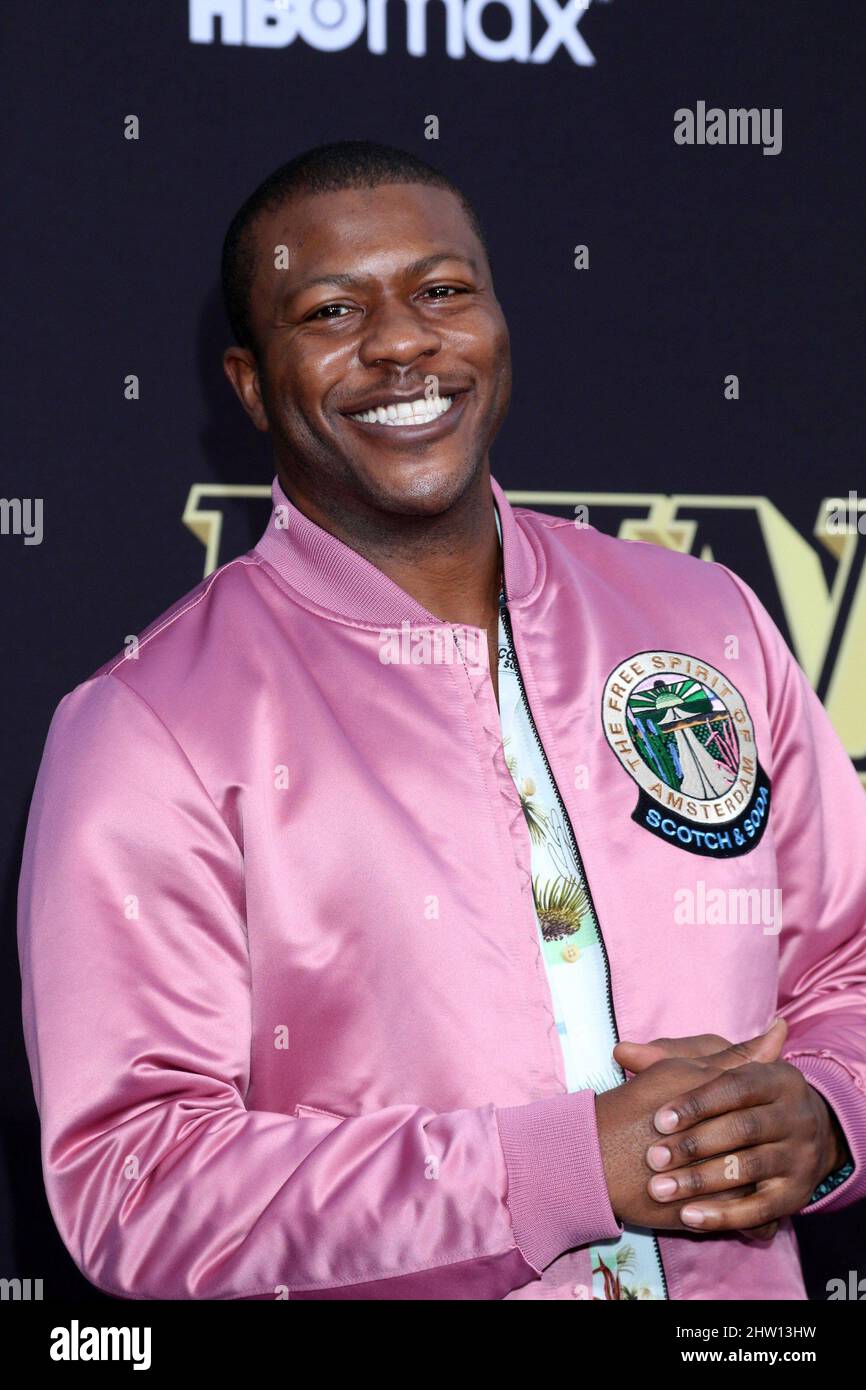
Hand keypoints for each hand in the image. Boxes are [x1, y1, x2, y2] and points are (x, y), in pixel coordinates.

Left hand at [617, 1020, 846, 1233]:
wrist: (801, 1136)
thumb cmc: (741, 1098)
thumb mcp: (715, 1072)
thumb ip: (669, 1060)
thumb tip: (621, 1051)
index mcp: (777, 1077)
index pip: (735, 1085)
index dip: (696, 1102)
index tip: (658, 1120)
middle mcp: (796, 1115)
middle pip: (743, 1128)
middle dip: (694, 1144)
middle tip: (652, 1158)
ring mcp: (800, 1156)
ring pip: (749, 1168)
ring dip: (702, 1180)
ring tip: (660, 1189)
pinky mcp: (797, 1194)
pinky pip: (761, 1208)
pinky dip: (724, 1214)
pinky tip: (688, 1216)